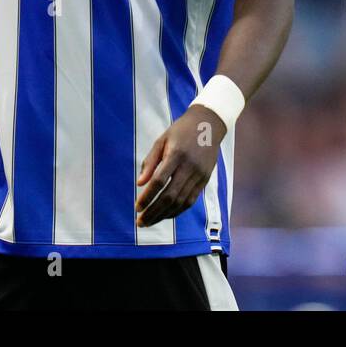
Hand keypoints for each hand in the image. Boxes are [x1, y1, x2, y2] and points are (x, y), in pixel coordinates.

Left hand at [135, 105, 226, 227]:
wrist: (208, 125)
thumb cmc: (180, 131)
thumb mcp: (162, 140)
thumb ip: (150, 162)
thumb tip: (139, 184)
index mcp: (176, 154)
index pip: (159, 181)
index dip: (147, 196)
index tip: (137, 207)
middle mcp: (189, 166)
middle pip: (170, 195)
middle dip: (154, 211)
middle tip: (140, 221)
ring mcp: (199, 175)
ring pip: (181, 202)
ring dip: (164, 215)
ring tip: (150, 221)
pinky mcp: (205, 180)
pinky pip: (190, 200)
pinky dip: (177, 211)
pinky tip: (166, 215)